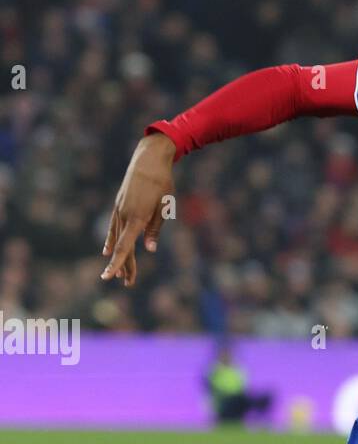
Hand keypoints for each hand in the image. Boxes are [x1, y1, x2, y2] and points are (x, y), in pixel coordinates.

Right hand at [100, 133, 175, 286]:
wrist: (149, 159)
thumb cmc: (162, 183)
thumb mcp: (164, 206)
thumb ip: (155, 229)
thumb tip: (149, 248)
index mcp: (136, 218)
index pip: (124, 247)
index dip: (117, 264)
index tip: (110, 277)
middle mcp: (124, 215)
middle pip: (121, 246)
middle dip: (123, 266)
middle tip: (127, 284)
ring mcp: (119, 209)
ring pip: (117, 238)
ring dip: (119, 256)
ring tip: (119, 274)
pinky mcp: (119, 205)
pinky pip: (113, 227)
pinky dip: (111, 240)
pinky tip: (106, 250)